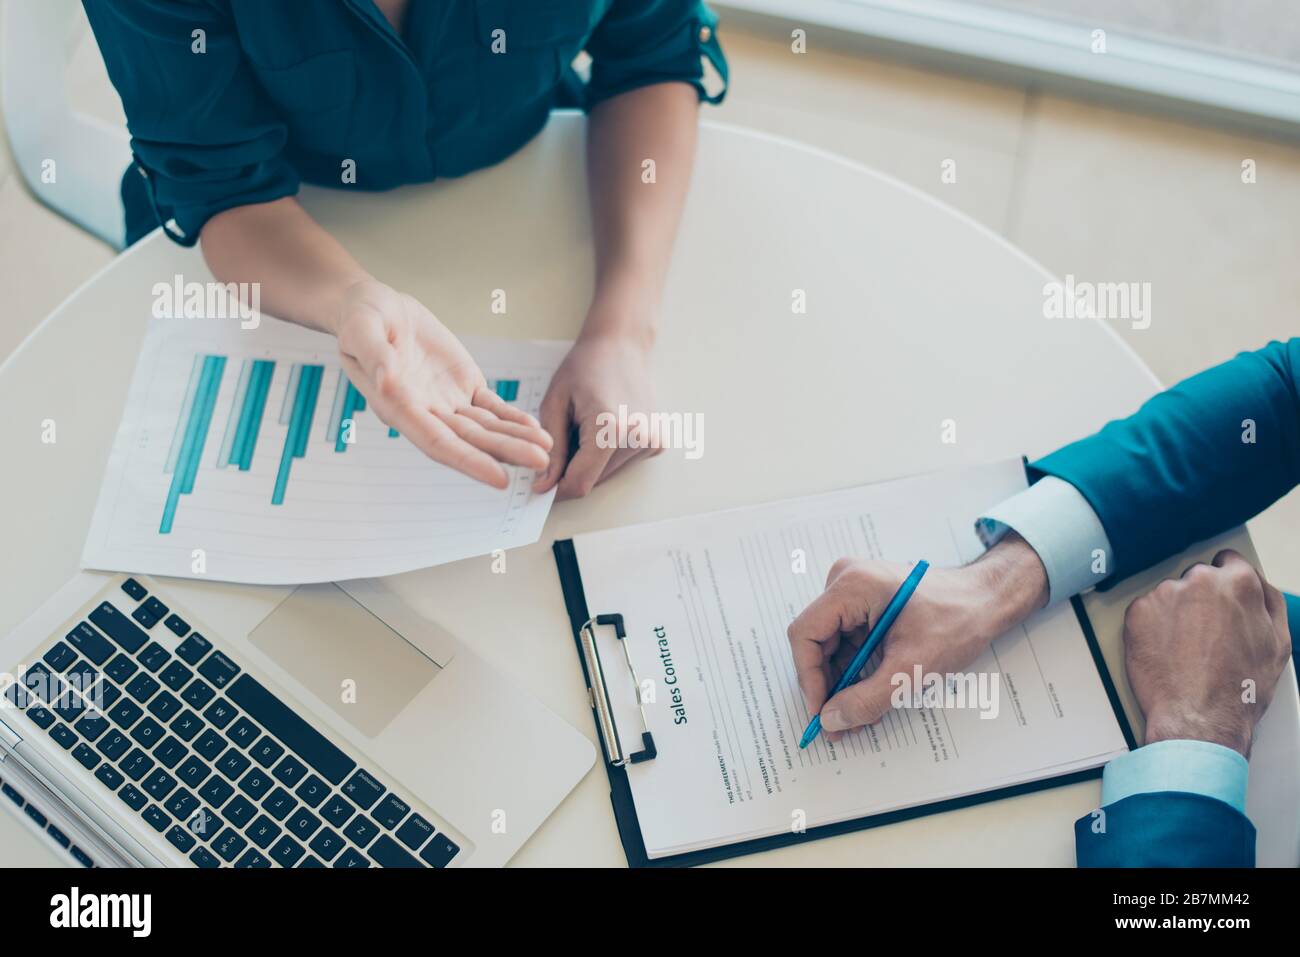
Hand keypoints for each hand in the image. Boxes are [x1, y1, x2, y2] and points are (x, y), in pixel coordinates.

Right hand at [332, 279, 551, 487]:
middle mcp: (426, 412)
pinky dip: (512, 417)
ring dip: (515, 439)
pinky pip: (491, 406)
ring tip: (547, 448)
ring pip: (486, 427)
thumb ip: (375, 356)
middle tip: (540, 462)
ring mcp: (447, 401)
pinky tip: (534, 427)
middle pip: (470, 441)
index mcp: (399, 407)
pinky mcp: (463, 385)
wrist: (376, 308)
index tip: (498, 477)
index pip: (438, 443)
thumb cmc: (360, 320)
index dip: (469, 461)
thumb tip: (388, 380)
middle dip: (505, 452)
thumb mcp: (360, 330)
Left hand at [532, 326, 658, 499]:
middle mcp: (638, 438)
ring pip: (607, 474)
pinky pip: (621, 464)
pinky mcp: (657, 443)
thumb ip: (552, 449)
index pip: (580, 482)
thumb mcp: (556, 403)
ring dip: (589, 462)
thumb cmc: (587, 365)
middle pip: (594, 481)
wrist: (622, 345)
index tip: (541, 486)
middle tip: (564, 439)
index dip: (557, 489)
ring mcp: (652, 442)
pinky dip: (606, 454)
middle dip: (572, 471)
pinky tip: (604, 427)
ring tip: (585, 427)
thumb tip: (545, 485)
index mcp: (611, 428)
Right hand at [787, 534, 1048, 737]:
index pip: (805, 634)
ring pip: (830, 646)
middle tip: (840, 723)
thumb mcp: (913, 669)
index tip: (822, 713)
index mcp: (852, 586)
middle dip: (827, 686)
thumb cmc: (958, 622)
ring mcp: (854, 591)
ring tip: (858, 715)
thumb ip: (867, 699)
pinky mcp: (864, 604)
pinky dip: (855, 671)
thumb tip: (830, 720)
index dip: (808, 678)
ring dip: (842, 683)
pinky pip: (846, 642)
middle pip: (816, 641)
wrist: (987, 601)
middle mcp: (845, 582)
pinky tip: (869, 695)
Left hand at [1123, 550, 1289, 756]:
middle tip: (1205, 635)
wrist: (1199, 717)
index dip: (1226, 583)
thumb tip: (1256, 583)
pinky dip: (1152, 628)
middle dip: (1200, 599)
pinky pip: (1146, 612)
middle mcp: (1200, 580)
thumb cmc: (1240, 688)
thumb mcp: (1277, 643)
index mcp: (1239, 583)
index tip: (1219, 599)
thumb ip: (1268, 603)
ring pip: (1170, 595)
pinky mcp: (1138, 611)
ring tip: (1185, 651)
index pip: (1228, 561)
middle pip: (1197, 577)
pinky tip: (1165, 653)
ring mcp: (1165, 594)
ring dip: (1175, 614)